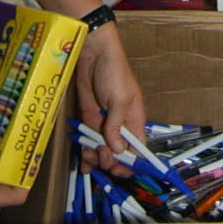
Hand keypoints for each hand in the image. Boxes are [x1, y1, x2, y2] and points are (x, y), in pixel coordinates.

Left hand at [73, 24, 145, 165]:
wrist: (93, 55)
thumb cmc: (114, 73)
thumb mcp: (119, 100)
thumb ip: (117, 125)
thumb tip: (118, 150)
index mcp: (135, 122)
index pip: (138, 150)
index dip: (131, 163)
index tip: (120, 168)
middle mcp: (121, 127)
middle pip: (119, 156)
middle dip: (110, 161)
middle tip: (101, 155)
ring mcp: (104, 125)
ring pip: (103, 152)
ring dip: (96, 159)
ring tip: (89, 155)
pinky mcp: (89, 121)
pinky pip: (90, 143)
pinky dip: (87, 155)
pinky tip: (84, 165)